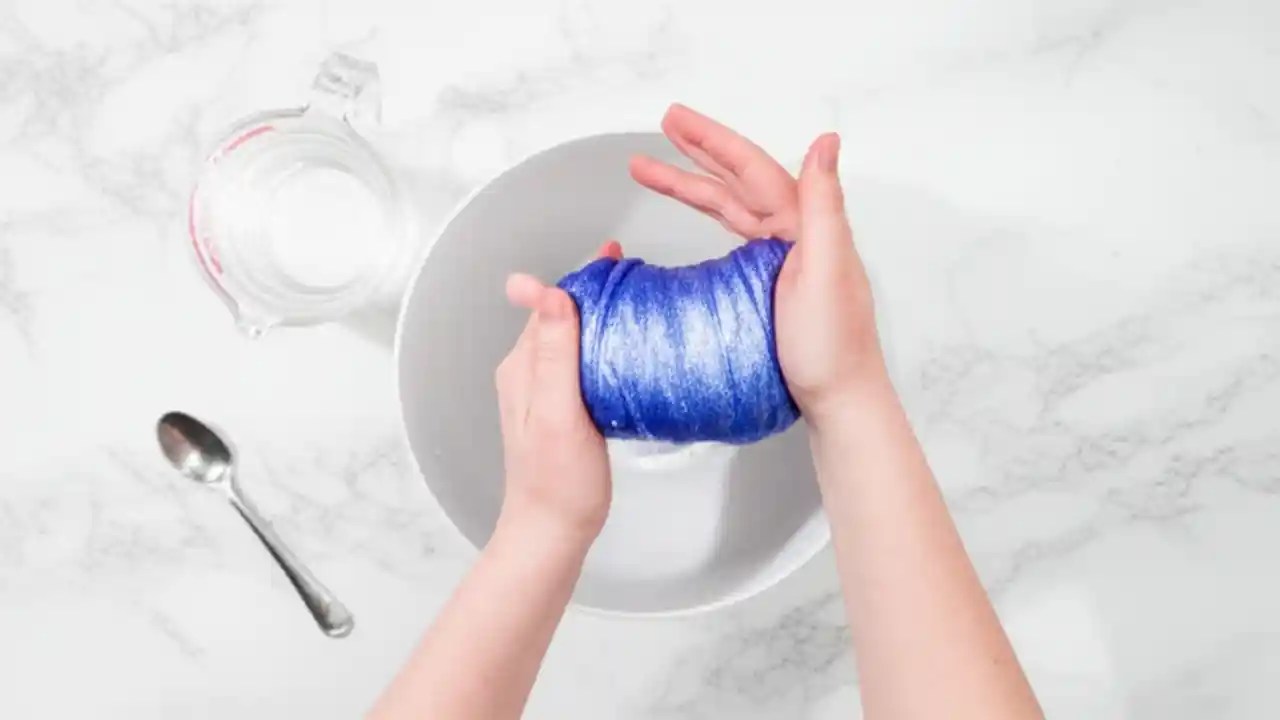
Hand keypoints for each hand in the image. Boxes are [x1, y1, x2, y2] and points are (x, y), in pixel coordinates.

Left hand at [495, 244, 616, 545]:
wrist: (552, 531)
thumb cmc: (557, 481)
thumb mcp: (558, 413)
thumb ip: (556, 355)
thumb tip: (555, 295)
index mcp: (523, 367)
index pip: (550, 305)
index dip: (582, 277)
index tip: (612, 255)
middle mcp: (527, 372)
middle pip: (561, 316)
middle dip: (593, 288)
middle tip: (632, 270)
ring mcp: (544, 390)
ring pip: (572, 337)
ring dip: (600, 315)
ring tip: (635, 298)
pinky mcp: (563, 407)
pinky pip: (581, 362)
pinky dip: (604, 345)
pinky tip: (627, 348)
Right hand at [630, 105, 882, 429]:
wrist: (839, 399)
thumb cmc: (831, 345)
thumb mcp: (827, 270)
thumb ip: (823, 204)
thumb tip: (825, 141)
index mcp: (806, 225)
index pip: (752, 169)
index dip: (712, 141)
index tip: (674, 121)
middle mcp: (796, 234)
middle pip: (739, 181)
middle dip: (698, 153)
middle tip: (662, 127)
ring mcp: (784, 258)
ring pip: (732, 207)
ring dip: (694, 185)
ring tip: (651, 171)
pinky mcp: (770, 283)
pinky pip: (736, 235)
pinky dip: (713, 217)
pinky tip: (700, 214)